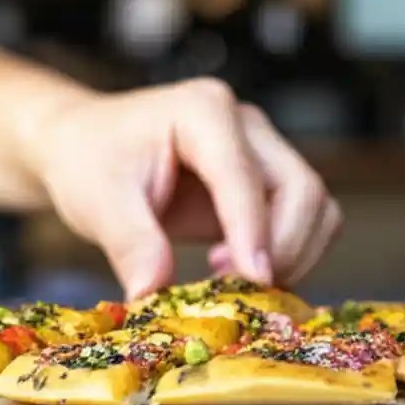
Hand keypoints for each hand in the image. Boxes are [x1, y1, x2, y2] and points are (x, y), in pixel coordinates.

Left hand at [25, 78, 340, 298]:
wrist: (88, 146)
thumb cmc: (91, 161)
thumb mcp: (97, 201)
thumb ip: (131, 244)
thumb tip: (154, 294)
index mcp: (203, 111)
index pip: (244, 175)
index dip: (253, 230)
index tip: (254, 280)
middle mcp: (247, 124)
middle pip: (301, 188)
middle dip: (283, 247)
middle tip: (237, 287)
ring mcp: (264, 150)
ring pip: (316, 206)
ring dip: (293, 253)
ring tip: (231, 277)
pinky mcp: (269, 180)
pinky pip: (307, 219)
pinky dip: (290, 253)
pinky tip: (236, 267)